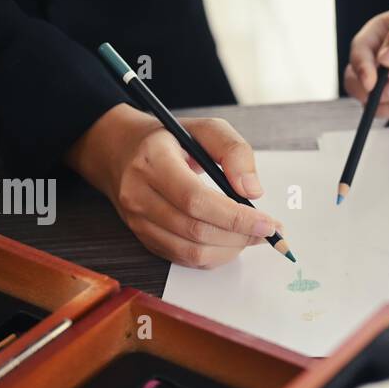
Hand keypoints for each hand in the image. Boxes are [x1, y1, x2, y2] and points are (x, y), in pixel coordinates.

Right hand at [67, 104, 283, 267]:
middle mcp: (138, 195)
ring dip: (230, 249)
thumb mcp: (204, 129)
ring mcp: (138, 221)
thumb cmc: (169, 140)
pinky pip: (184, 259)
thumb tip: (253, 190)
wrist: (120, 151)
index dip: (235, 217)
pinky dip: (215, 255)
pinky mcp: (144, 238)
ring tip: (251, 235)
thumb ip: (234, 151)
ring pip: (191, 251)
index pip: (196, 200)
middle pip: (196, 230)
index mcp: (152, 162)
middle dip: (240, 235)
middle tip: (267, 230)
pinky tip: (230, 241)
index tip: (268, 223)